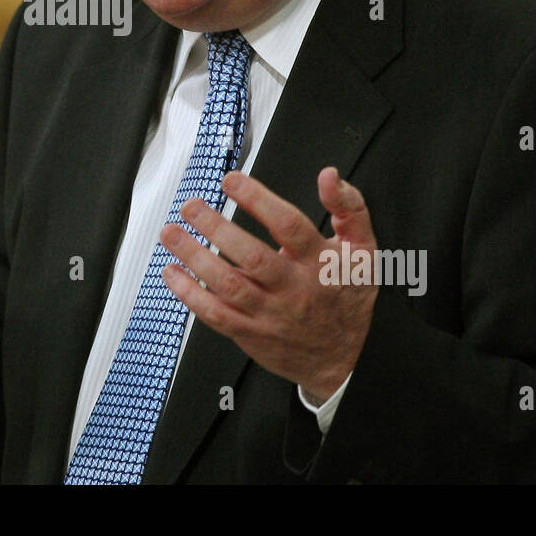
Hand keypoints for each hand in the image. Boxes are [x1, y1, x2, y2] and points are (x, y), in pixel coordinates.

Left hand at [160, 167, 377, 403]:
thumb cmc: (346, 297)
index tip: (231, 180)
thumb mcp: (364, 250)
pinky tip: (172, 273)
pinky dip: (189, 295)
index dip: (258, 200)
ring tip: (171, 233)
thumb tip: (329, 176)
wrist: (341, 359)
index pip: (289, 226)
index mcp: (320, 263)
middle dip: (217, 229)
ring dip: (195, 258)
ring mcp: (270, 314)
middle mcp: (293, 289)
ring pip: (229, 286)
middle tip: (191, 206)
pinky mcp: (250, 333)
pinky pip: (215, 315)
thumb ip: (349, 208)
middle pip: (253, 257)